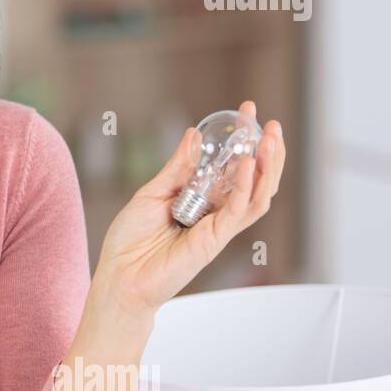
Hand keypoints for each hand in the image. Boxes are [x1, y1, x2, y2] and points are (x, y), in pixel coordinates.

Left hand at [92, 100, 285, 317]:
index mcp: (200, 200)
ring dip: (268, 167)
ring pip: (257, 196)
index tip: (247, 112)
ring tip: (271, 139)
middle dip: (266, 151)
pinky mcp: (214, 240)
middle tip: (269, 123)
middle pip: (254, 181)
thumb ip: (178, 168)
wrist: (119, 277)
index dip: (243, 141)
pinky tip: (248, 163)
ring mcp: (217, 227)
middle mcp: (214, 213)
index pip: (232, 168)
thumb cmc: (130, 241)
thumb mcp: (152, 192)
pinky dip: (245, 186)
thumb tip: (194, 135)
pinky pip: (237, 211)